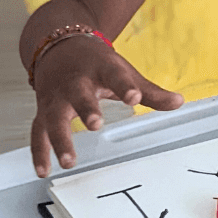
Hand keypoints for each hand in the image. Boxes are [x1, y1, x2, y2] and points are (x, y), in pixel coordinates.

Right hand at [30, 36, 182, 176]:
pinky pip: (38, 132)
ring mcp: (56, 97)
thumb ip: (150, 91)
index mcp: (100, 69)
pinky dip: (39, 152)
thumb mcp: (123, 71)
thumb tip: (179, 102)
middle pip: (79, 95)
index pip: (115, 76)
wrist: (59, 46)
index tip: (134, 96)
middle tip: (95, 125)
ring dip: (59, 139)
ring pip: (54, 117)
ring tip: (69, 161)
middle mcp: (75, 82)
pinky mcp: (43, 110)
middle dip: (86, 109)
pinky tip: (44, 171)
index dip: (125, 86)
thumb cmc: (96, 62)